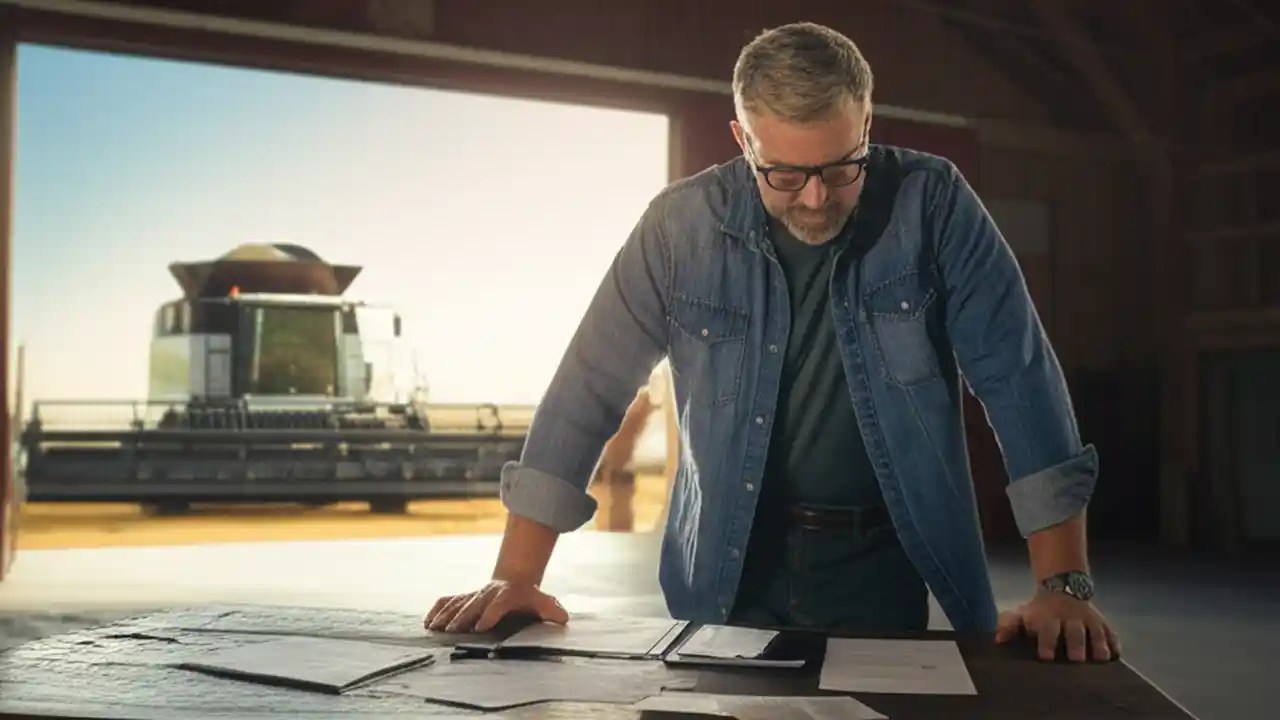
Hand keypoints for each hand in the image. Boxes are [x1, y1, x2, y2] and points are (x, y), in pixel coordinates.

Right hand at [424, 579, 568, 633]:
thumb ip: (551, 610)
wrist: (514, 579)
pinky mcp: (464, 596)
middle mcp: (488, 593)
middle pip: (473, 604)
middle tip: (452, 631)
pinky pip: (447, 600)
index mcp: (508, 595)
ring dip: (446, 615)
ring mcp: (474, 594)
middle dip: (462, 617)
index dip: (490, 614)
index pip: (498, 604)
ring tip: (434, 628)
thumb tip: (563, 618)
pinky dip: (436, 610)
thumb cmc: (528, 597)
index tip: (481, 627)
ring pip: (457, 602)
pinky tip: (428, 622)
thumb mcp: (542, 601)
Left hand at [995, 592, 1120, 661]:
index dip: (1046, 641)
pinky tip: (1116, 655)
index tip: (1046, 656)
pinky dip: (1115, 643)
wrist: (1061, 587)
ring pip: (1096, 631)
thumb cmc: (1038, 611)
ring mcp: (1088, 620)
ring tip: (1101, 658)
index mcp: (1048, 618)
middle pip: (1074, 631)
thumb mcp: (1020, 613)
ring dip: (1099, 644)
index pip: (1047, 629)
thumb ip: (1008, 624)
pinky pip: (1112, 633)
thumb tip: (999, 639)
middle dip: (1075, 644)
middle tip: (1076, 660)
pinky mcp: (1103, 624)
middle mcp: (1070, 618)